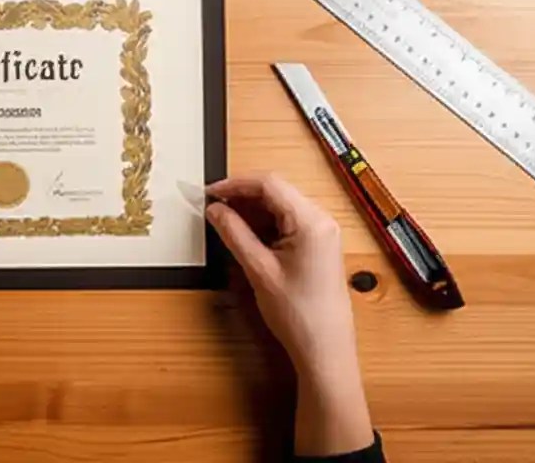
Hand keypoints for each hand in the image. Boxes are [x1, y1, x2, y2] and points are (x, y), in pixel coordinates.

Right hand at [205, 172, 373, 456]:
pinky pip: (287, 222)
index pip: (269, 184)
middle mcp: (321, 220)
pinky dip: (263, 224)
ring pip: (280, 206)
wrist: (325, 349)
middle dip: (242, 196)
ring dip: (251, 210)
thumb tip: (214, 210)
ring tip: (224, 222)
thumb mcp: (259, 270)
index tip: (209, 194)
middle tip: (212, 208)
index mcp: (311, 221)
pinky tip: (244, 235)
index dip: (235, 184)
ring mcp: (322, 232)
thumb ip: (234, 234)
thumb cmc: (297, 313)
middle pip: (276, 192)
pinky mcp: (318, 245)